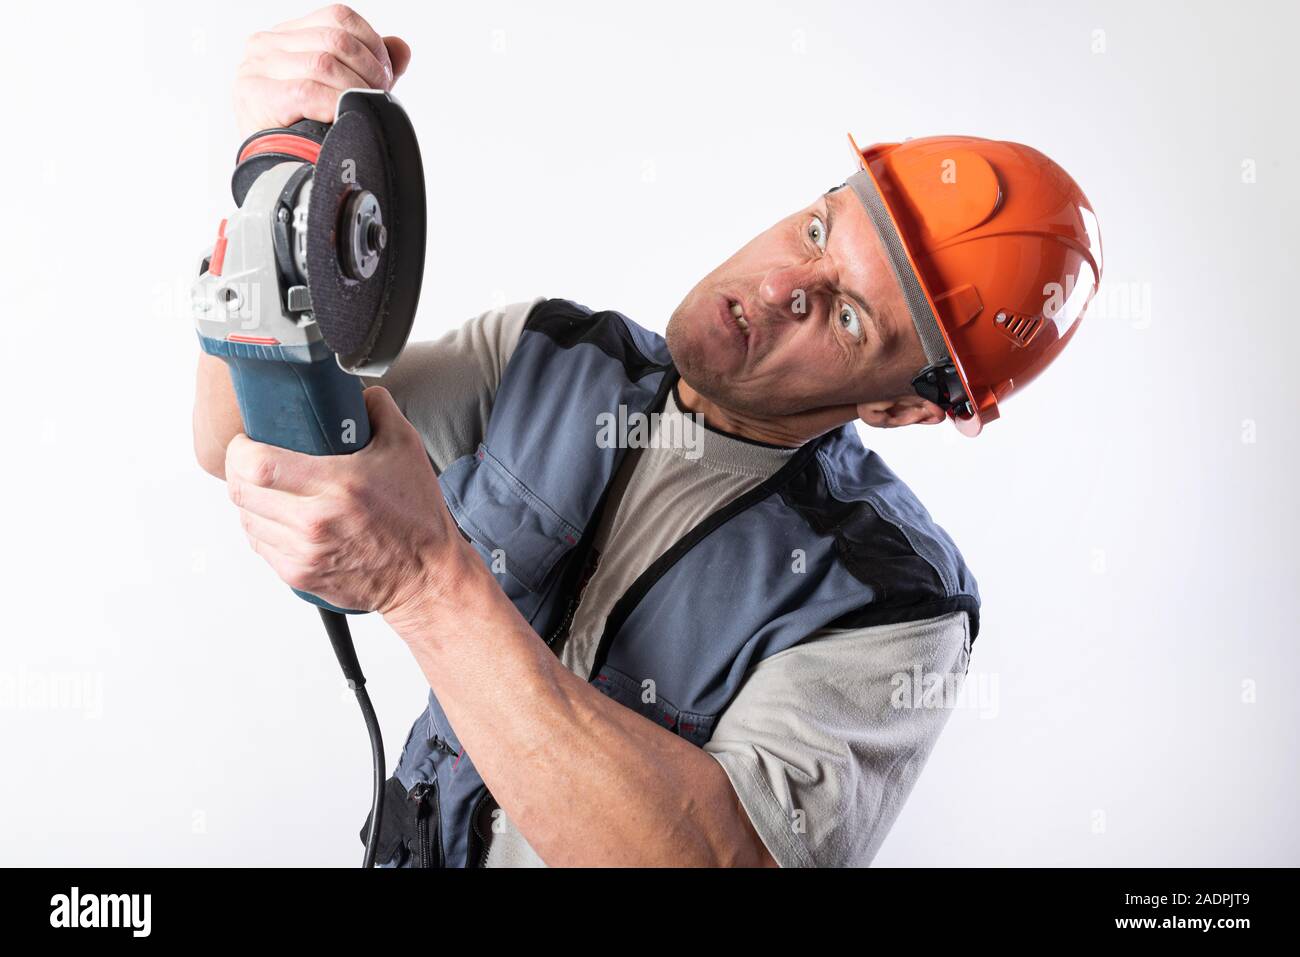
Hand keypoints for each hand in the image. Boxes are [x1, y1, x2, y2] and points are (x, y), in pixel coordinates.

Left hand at [223, 387, 471, 620]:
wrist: (425, 574)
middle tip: (253, 460)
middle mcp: (314, 522)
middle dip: (239, 470)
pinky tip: (282, 518)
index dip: (239, 449)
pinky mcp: (299, 575)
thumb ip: (378, 408)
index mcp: (338, 484)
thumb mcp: (406, 447)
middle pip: (240, 491)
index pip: (256, 465)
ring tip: (270, 489)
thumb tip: (355, 391)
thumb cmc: (416, 514)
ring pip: (245, 519)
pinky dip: (263, 528)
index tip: (247, 441)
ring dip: (251, 501)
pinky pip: (259, 546)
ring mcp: (304, 553)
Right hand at [233, 4, 411, 137]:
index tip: (385, 72)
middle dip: (369, 69)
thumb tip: (401, 48)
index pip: (338, 17)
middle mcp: (267, 44)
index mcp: (286, 36)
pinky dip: (334, 103)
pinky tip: (339, 115)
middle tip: (378, 94)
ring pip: (324, 63)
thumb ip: (367, 67)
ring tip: (360, 107)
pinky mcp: (256, 93)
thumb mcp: (336, 90)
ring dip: (354, 88)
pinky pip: (308, 90)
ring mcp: (257, 67)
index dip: (371, 42)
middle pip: (335, 38)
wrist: (270, 170)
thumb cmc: (299, 129)